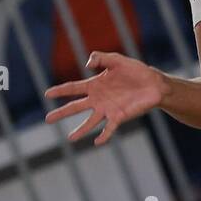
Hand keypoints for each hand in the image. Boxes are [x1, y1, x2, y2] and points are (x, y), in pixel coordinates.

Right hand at [44, 51, 164, 145]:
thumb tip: (86, 65)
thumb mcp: (117, 60)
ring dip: (80, 130)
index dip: (60, 90)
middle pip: (76, 107)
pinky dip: (104, 135)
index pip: (73, 88)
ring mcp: (108, 109)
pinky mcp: (119, 117)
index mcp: (95, 85)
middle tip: (47, 119)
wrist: (153, 84)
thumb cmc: (135, 71)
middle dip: (61, 113)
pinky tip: (97, 142)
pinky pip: (109, 128)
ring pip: (90, 122)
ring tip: (70, 138)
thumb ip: (101, 58)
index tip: (46, 93)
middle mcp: (98, 99)